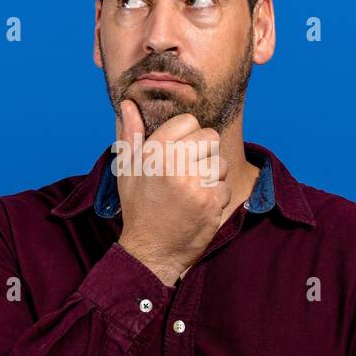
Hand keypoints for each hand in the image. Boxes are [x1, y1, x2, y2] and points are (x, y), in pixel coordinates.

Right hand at [114, 98, 230, 284]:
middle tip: (188, 175)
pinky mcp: (210, 202)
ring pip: (221, 162)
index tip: (179, 155)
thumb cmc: (140, 208)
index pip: (189, 121)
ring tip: (192, 192)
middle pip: (210, 138)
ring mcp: (194, 183)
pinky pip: (226, 186)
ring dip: (213, 177)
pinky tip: (199, 207)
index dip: (188, 137)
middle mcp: (173, 163)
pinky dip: (217, 198)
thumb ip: (131, 135)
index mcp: (152, 151)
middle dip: (204, 155)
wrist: (151, 251)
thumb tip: (129, 104)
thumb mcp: (128, 171)